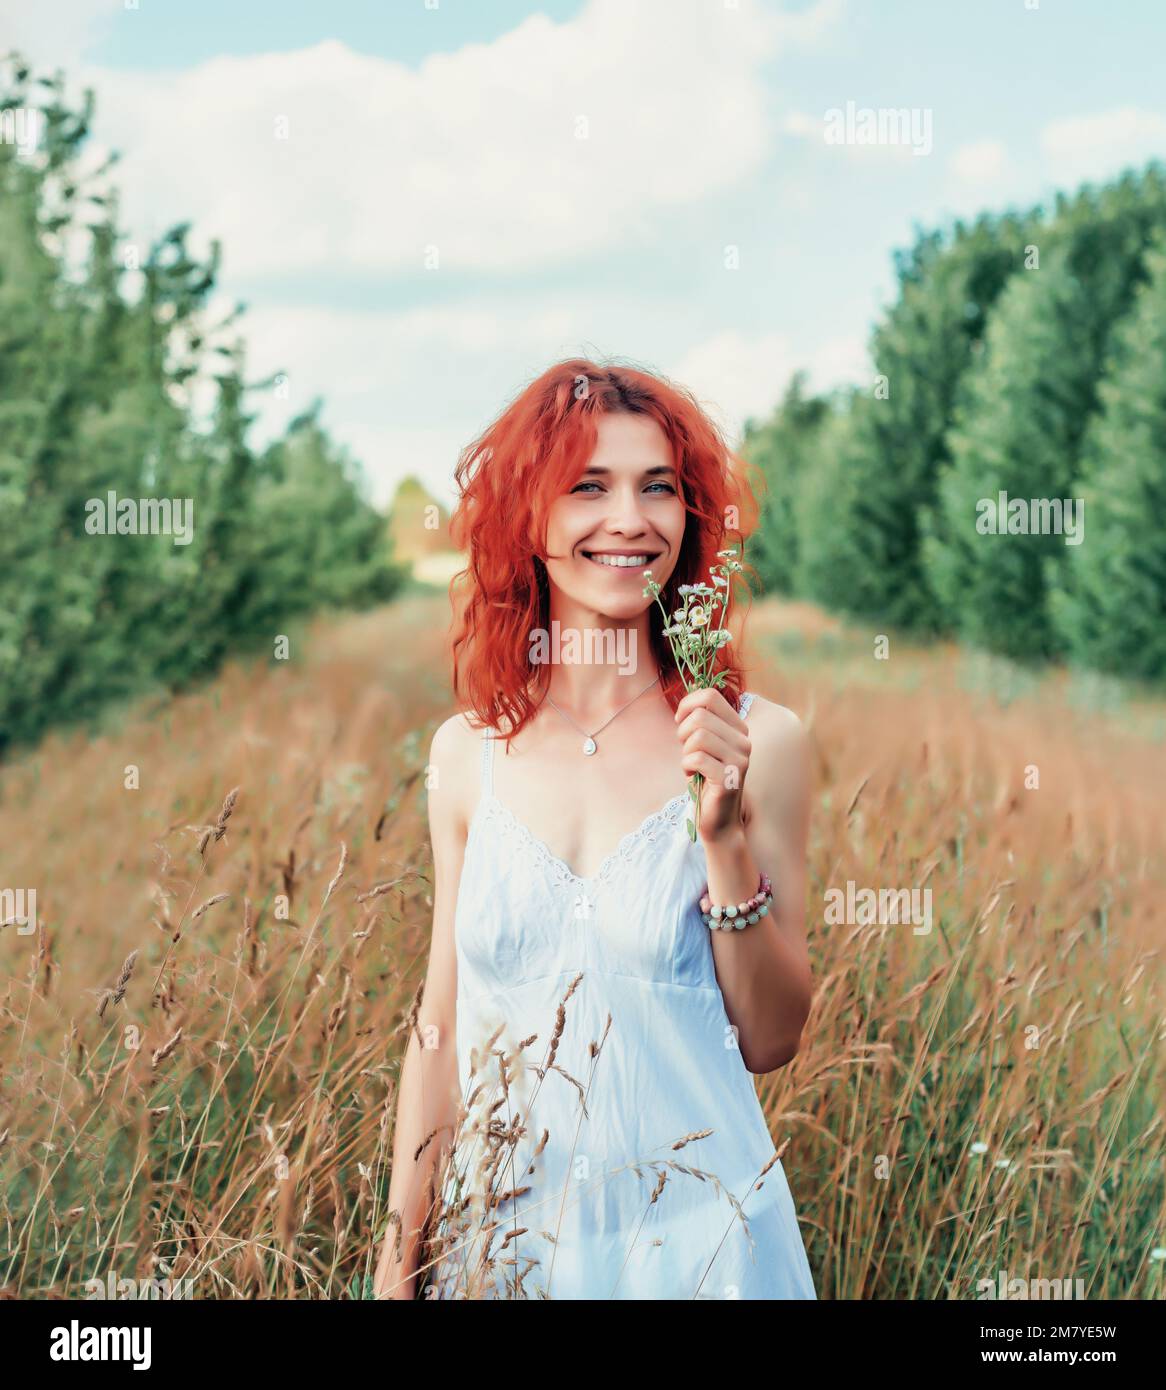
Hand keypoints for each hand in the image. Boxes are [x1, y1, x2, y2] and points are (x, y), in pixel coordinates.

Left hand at [674, 687, 751, 843]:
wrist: (719, 821)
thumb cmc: (706, 780)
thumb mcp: (705, 746)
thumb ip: (701, 723)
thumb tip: (687, 702)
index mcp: (739, 728)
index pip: (711, 696)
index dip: (688, 704)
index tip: (680, 720)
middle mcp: (744, 741)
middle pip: (700, 716)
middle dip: (683, 732)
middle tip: (686, 751)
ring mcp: (740, 759)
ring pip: (698, 736)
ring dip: (685, 752)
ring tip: (691, 765)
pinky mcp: (730, 778)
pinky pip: (697, 758)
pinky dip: (687, 767)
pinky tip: (692, 776)